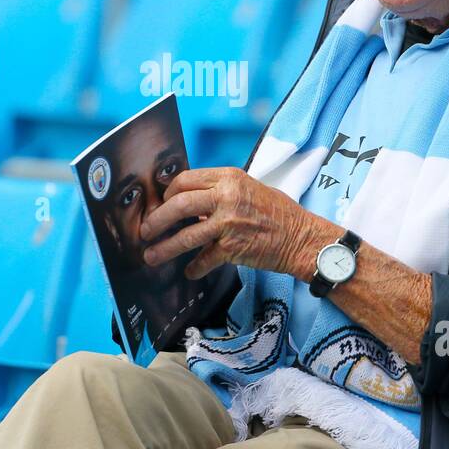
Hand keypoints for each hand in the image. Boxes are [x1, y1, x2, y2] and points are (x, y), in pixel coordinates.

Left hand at [138, 167, 336, 279]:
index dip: (168, 194)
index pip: (185, 180)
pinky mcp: (233, 248)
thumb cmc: (278, 213)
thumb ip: (220, 191)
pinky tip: (189, 271)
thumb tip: (189, 202)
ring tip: (151, 256)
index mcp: (229, 178)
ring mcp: (229, 223)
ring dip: (164, 248)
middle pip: (178, 204)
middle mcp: (227, 197)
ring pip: (186, 235)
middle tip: (145, 231)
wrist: (302, 238)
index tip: (161, 205)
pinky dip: (194, 267)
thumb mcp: (248, 189)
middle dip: (156, 220)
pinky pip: (204, 259)